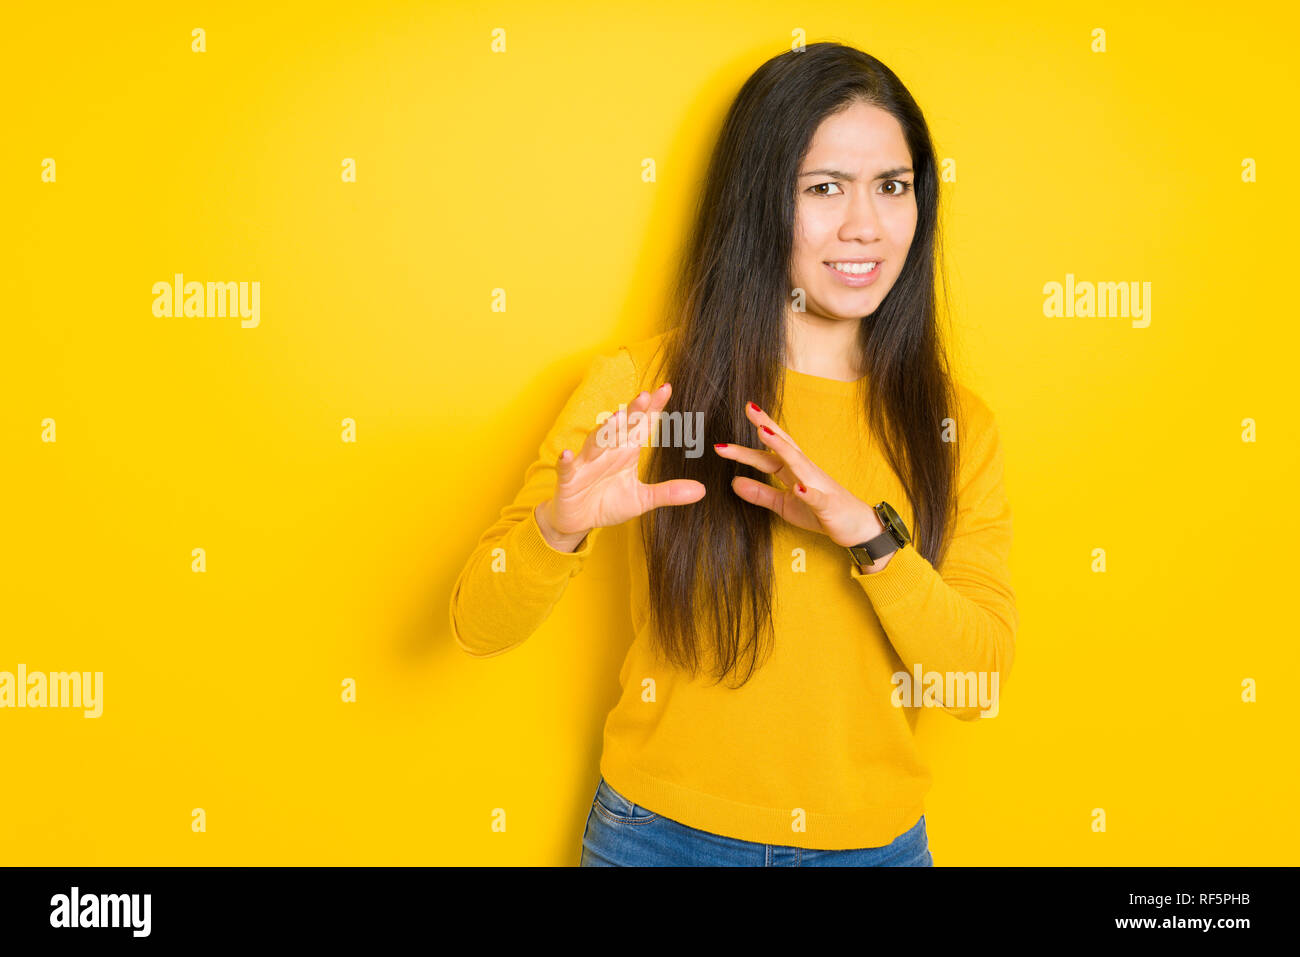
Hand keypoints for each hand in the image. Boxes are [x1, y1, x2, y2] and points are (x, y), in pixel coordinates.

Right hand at [537, 382, 705, 550]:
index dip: (653, 408)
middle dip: (632, 412)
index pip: (641, 424)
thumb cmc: (608, 503)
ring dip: (604, 431)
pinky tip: (566, 454)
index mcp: (626, 450)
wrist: (578, 520)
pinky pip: (566, 468)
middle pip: (621, 427)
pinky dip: (565, 461)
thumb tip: (702, 490)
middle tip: (645, 396)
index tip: (667, 388)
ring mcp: (586, 463)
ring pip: (595, 442)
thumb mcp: (642, 499)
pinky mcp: (568, 479)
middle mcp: (607, 451)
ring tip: (615, 419)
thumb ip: (669, 492)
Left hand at [715, 401, 883, 548]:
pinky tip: (799, 489)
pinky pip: (818, 498)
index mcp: (793, 471)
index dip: (746, 447)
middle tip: (749, 408)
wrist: (857, 527)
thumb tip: (734, 482)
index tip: (724, 439)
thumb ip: (761, 493)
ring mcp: (818, 485)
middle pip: (784, 446)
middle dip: (767, 427)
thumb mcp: (784, 505)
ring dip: (781, 447)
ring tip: (763, 432)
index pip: (768, 455)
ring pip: (798, 463)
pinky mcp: (829, 505)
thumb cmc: (821, 512)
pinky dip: (808, 493)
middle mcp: (805, 471)